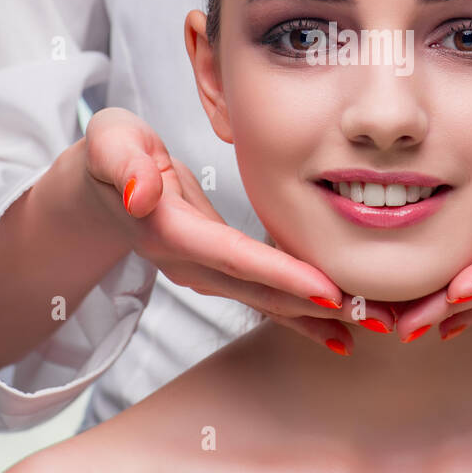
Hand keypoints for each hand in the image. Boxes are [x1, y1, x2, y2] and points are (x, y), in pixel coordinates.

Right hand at [83, 108, 396, 354]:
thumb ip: (121, 161)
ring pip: (268, 301)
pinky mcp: (219, 273)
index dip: (282, 274)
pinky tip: (339, 330)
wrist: (98, 189)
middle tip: (374, 315)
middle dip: (319, 305)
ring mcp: (204, 274)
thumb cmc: (112, 154)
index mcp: (170, 230)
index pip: (235, 256)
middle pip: (261, 290)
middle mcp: (190, 263)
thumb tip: (140, 193)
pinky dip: (303, 314)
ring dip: (320, 315)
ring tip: (372, 323)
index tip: (328, 289)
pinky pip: (266, 298)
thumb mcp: (109, 142)